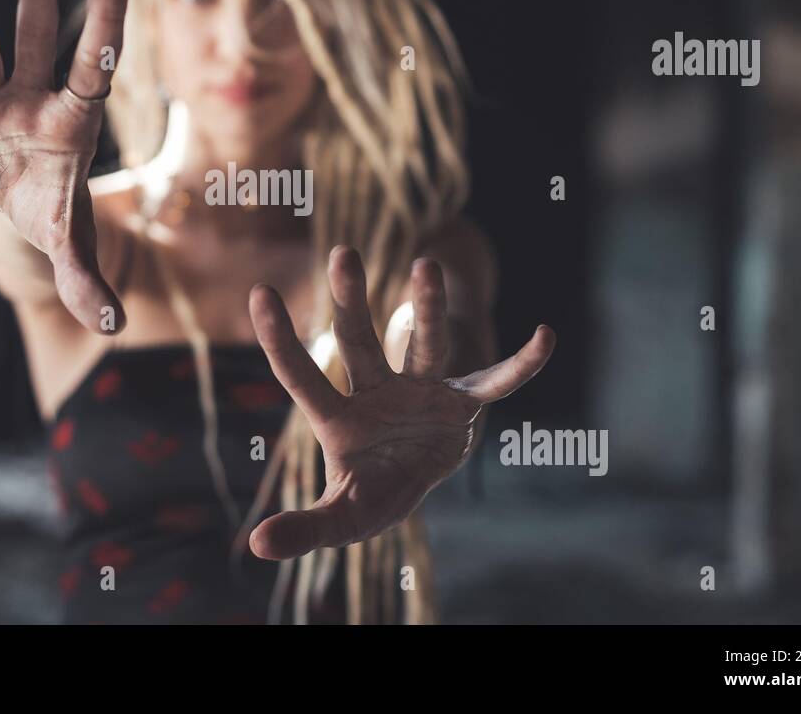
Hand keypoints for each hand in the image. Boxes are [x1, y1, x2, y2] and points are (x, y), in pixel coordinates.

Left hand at [247, 245, 555, 559]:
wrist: (410, 481)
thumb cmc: (368, 493)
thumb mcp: (341, 516)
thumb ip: (306, 527)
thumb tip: (256, 545)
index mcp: (337, 418)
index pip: (301, 376)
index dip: (280, 340)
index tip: (259, 292)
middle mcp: (374, 393)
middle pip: (358, 342)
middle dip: (351, 302)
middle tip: (342, 254)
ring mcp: (419, 392)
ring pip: (423, 345)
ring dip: (426, 309)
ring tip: (427, 265)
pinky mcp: (460, 404)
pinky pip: (494, 383)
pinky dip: (520, 366)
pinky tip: (544, 337)